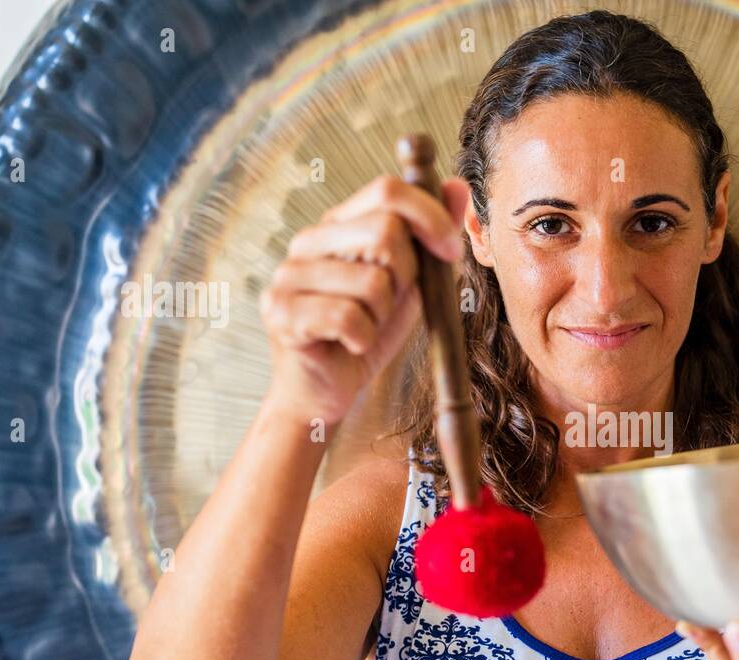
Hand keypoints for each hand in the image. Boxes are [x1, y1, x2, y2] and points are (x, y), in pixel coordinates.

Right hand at [259, 163, 469, 425]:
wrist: (325, 393)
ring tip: (364, 328)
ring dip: (383, 316)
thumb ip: (431, 238)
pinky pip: (349, 318)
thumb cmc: (366, 334)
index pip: (387, 190)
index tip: (452, 252)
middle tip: (391, 305)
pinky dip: (364, 339)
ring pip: (372, 282)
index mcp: (338, 225)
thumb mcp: (410, 284)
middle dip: (406, 276)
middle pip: (385, 232)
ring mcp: (289, 275)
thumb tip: (457, 186)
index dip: (430, 215)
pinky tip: (351, 346)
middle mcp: (308, 241)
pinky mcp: (281, 312)